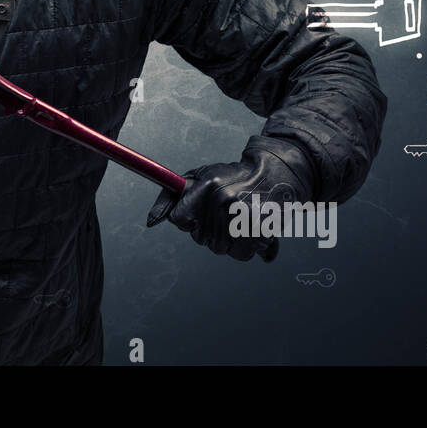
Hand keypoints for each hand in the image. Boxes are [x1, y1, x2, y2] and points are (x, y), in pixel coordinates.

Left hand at [146, 139, 312, 261]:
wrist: (276, 173)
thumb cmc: (232, 177)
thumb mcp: (199, 177)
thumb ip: (170, 197)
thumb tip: (150, 222)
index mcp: (205, 184)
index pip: (180, 219)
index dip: (192, 220)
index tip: (205, 212)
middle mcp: (222, 197)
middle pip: (202, 239)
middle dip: (213, 231)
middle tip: (228, 214)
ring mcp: (242, 212)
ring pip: (222, 249)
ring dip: (231, 242)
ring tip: (240, 221)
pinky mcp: (261, 227)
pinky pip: (243, 254)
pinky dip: (248, 248)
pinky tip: (253, 230)